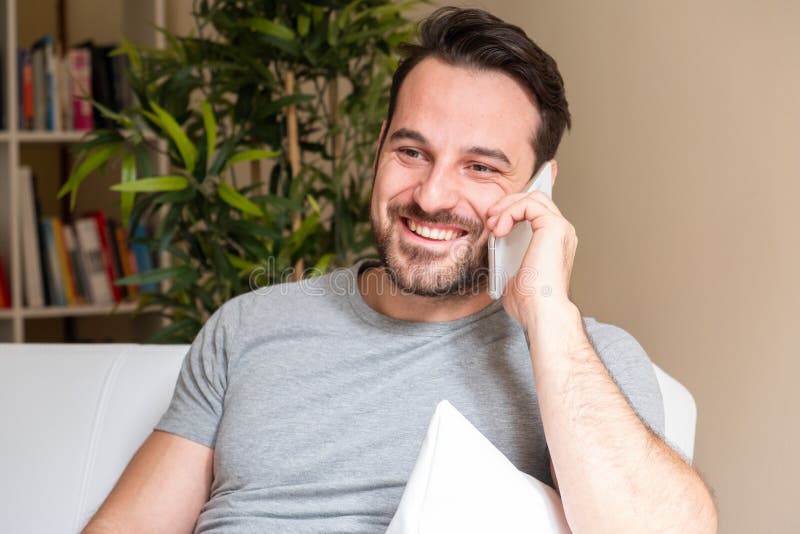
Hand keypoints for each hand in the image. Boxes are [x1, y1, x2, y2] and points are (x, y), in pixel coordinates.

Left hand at [486, 181, 577, 327]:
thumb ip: (508, 262)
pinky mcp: (554, 227)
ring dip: (508, 206)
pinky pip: (529, 204)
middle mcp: (562, 233)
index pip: (536, 212)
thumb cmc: (530, 302)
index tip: (494, 222)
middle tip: (490, 218)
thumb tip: (497, 259)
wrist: (540, 311)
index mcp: (554, 243)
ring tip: (493, 224)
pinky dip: (510, 211)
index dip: (514, 210)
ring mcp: (561, 229)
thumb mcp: (512, 275)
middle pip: (536, 199)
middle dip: (509, 204)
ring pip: (533, 198)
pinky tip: (499, 229)